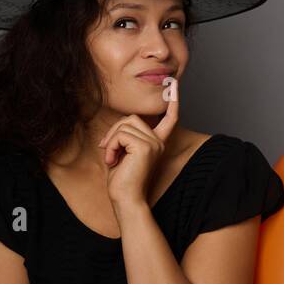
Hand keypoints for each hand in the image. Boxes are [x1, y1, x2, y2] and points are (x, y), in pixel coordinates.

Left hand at [99, 76, 179, 206]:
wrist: (125, 199)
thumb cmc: (122, 180)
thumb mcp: (123, 152)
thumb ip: (126, 136)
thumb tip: (122, 124)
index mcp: (157, 142)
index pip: (169, 118)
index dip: (173, 101)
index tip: (175, 85)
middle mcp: (158, 141)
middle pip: (132, 119)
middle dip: (115, 132)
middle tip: (108, 150)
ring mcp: (153, 143)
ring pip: (125, 125)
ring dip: (111, 140)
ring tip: (111, 158)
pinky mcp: (145, 147)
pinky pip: (121, 135)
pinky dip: (111, 146)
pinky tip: (113, 160)